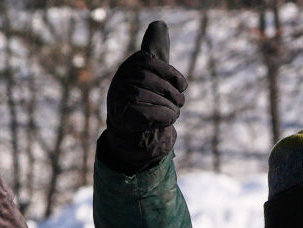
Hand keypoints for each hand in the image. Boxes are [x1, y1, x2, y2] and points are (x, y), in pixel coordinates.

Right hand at [100, 21, 187, 173]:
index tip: (182, 86)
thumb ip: (157, 52)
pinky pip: (150, 114)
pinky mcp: (122, 116)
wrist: (129, 127)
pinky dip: (164, 118)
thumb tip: (159, 24)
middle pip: (155, 82)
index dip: (172, 75)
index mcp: (132, 64)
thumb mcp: (152, 73)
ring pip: (153, 100)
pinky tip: (165, 120)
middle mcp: (122, 78)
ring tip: (173, 113)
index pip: (152, 62)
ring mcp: (120, 97)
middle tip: (180, 102)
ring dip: (171, 109)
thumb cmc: (145, 97)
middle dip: (174, 94)